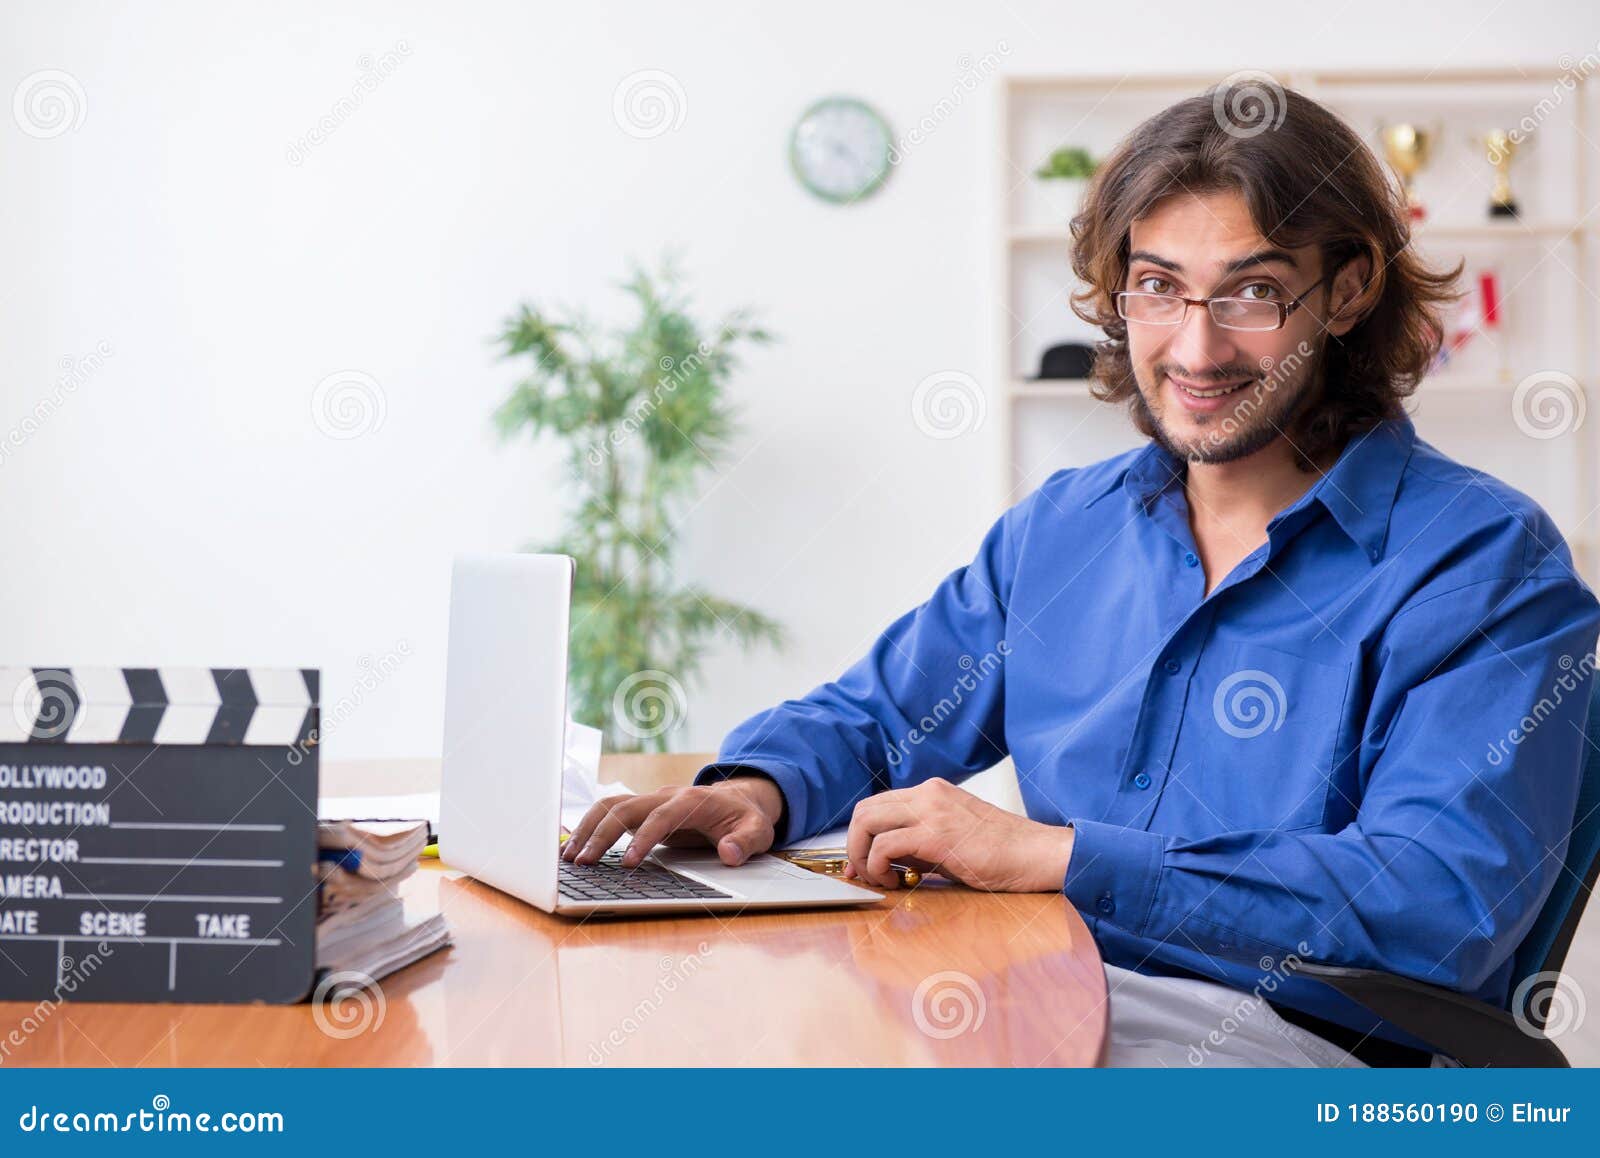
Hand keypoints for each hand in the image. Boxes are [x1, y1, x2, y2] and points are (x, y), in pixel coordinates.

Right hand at [561, 775, 784, 868]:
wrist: (738, 799)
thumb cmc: (744, 817)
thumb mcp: (758, 830)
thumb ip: (746, 841)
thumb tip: (729, 853)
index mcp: (692, 801)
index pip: (661, 817)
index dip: (643, 839)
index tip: (629, 864)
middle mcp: (666, 796)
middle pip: (625, 808)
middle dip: (602, 834)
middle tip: (583, 863)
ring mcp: (651, 801)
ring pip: (611, 806)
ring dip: (588, 828)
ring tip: (570, 857)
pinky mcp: (642, 810)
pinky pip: (610, 812)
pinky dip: (589, 825)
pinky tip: (574, 846)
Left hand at [844, 777, 1074, 891]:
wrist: (1037, 854)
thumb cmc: (1002, 852)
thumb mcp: (954, 836)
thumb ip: (921, 841)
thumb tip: (889, 859)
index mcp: (932, 791)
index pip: (878, 804)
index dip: (861, 835)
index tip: (862, 862)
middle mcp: (928, 794)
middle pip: (864, 810)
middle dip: (854, 845)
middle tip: (864, 873)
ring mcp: (931, 812)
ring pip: (866, 823)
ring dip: (862, 856)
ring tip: (881, 880)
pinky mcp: (937, 835)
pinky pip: (885, 846)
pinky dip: (879, 866)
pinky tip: (896, 882)